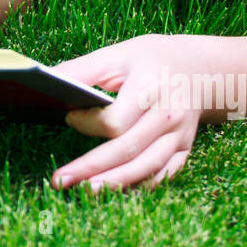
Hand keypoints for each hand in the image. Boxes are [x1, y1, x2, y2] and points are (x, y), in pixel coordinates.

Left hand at [49, 33, 200, 192]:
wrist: (200, 69)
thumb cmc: (151, 59)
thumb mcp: (117, 54)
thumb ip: (82, 69)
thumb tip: (46, 78)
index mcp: (150, 87)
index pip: (116, 120)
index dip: (88, 124)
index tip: (69, 117)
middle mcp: (168, 115)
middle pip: (127, 150)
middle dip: (91, 168)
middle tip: (60, 180)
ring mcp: (179, 136)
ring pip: (145, 168)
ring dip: (114, 184)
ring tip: (84, 192)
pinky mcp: (184, 149)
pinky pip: (162, 175)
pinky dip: (138, 186)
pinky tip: (114, 191)